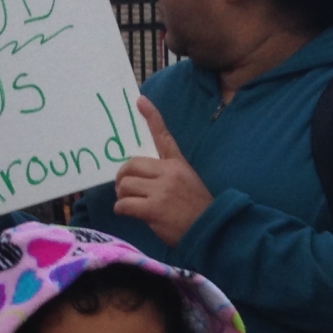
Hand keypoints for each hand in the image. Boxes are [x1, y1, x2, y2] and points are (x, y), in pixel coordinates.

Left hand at [112, 97, 213, 246]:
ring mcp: (160, 191)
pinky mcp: (153, 209)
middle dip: (122, 178)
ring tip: (128, 202)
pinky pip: (125, 204)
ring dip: (122, 195)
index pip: (163, 137)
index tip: (140, 101)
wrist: (211, 231)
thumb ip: (168, 175)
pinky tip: (128, 213)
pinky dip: (122, 209)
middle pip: (131, 165)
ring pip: (125, 185)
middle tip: (124, 188)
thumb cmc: (198, 209)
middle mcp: (168, 173)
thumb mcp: (189, 182)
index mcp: (178, 164)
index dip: (151, 117)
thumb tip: (140, 176)